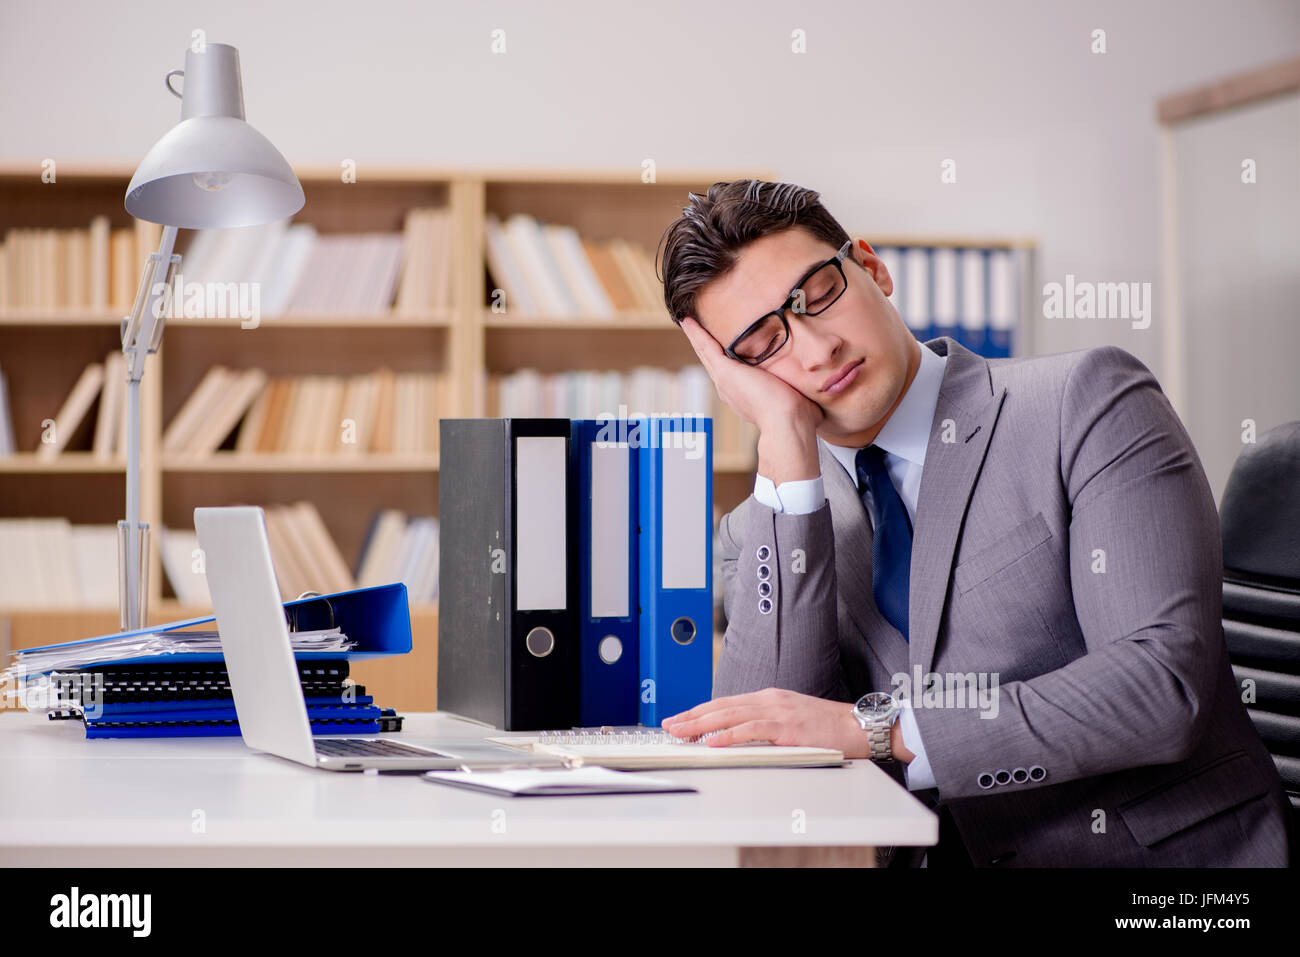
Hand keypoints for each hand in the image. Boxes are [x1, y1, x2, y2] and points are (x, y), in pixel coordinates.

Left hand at [661, 687, 872, 758]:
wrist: (856, 725)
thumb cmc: (826, 726)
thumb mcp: (789, 719)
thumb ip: (764, 723)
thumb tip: (736, 735)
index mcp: (768, 698)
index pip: (725, 703)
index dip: (699, 711)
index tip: (679, 718)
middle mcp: (769, 700)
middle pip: (721, 706)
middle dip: (692, 716)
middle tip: (669, 725)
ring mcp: (777, 711)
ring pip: (730, 715)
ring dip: (702, 724)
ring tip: (681, 732)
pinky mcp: (787, 727)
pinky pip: (752, 730)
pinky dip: (729, 735)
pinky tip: (713, 741)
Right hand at [680, 317, 823, 438]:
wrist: (789, 425)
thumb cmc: (800, 418)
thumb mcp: (799, 396)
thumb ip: (802, 389)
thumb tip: (823, 388)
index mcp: (744, 394)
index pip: (731, 370)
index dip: (725, 357)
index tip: (723, 346)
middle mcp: (730, 388)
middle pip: (713, 360)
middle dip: (704, 343)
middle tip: (694, 327)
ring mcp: (725, 380)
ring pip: (706, 352)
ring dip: (696, 336)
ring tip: (687, 321)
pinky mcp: (725, 372)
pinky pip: (706, 347)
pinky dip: (696, 333)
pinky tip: (688, 320)